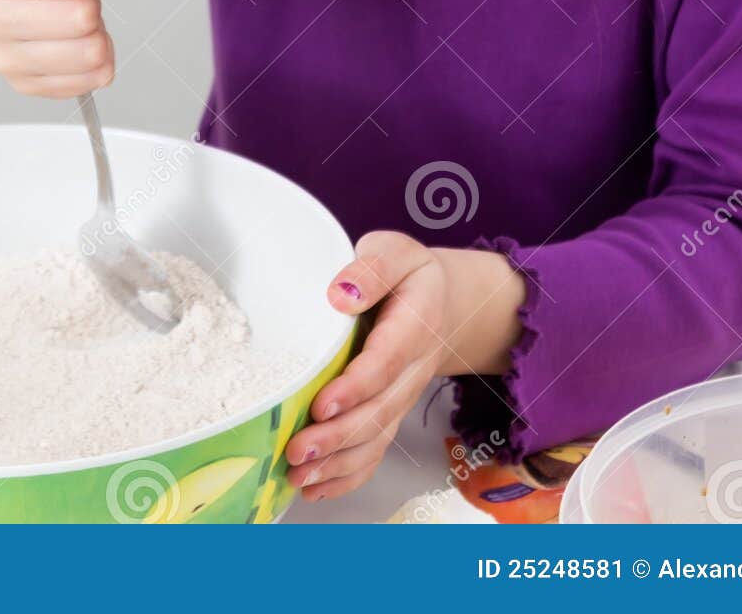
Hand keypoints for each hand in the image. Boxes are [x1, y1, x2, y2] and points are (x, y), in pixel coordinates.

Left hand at [285, 232, 524, 502]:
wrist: (444, 302)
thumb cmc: (409, 274)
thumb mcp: (396, 251)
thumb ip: (371, 269)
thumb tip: (338, 294)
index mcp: (415, 325)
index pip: (386, 362)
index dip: (356, 388)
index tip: (323, 404)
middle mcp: (412, 370)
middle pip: (378, 412)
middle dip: (338, 437)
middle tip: (297, 450)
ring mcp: (403, 397)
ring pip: (376, 440)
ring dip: (337, 463)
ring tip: (297, 475)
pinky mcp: (391, 414)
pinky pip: (375, 452)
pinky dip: (347, 476)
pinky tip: (315, 489)